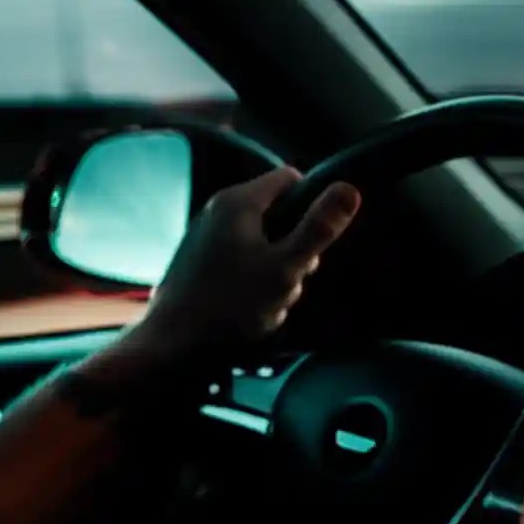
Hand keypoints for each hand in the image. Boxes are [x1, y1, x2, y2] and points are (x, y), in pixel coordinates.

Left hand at [123, 167, 359, 363]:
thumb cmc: (232, 303)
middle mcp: (219, 210)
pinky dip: (255, 280)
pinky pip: (243, 259)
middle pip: (279, 214)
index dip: (312, 205)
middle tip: (293, 278)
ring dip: (277, 269)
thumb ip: (319, 229)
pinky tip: (250, 307)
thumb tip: (350, 189)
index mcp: (239, 202)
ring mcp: (207, 235)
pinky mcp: (200, 261)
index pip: (291, 178)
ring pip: (263, 242)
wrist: (173, 345)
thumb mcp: (286, 267)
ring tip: (270, 300)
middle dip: (295, 246)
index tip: (316, 241)